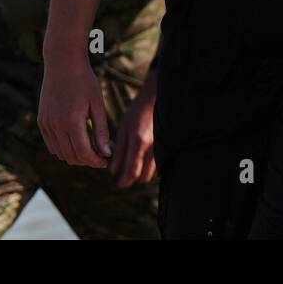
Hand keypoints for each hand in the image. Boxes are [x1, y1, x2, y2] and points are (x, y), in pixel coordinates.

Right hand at [39, 56, 111, 168]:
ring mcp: (46, 124)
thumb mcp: (97, 104)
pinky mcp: (42, 122)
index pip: (83, 153)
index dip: (95, 161)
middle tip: (100, 155)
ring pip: (60, 153)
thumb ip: (101, 130)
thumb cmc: (84, 81)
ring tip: (90, 148)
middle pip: (71, 156)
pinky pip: (51, 145)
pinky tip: (76, 141)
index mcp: (71, 121)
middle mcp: (55, 125)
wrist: (62, 63)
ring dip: (75, 156)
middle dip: (87, 160)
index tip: (105, 161)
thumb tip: (106, 153)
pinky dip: (63, 149)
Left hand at [109, 71, 157, 186]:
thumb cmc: (137, 112)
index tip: (120, 184)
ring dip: (144, 173)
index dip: (125, 181)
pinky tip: (146, 160)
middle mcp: (153, 147)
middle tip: (126, 174)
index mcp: (139, 142)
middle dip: (134, 178)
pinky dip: (153, 168)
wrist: (156, 99)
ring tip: (135, 166)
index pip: (132, 171)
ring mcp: (163, 148)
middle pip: (144, 177)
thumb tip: (113, 171)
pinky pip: (161, 166)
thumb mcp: (123, 129)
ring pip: (154, 173)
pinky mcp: (169, 147)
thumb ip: (119, 151)